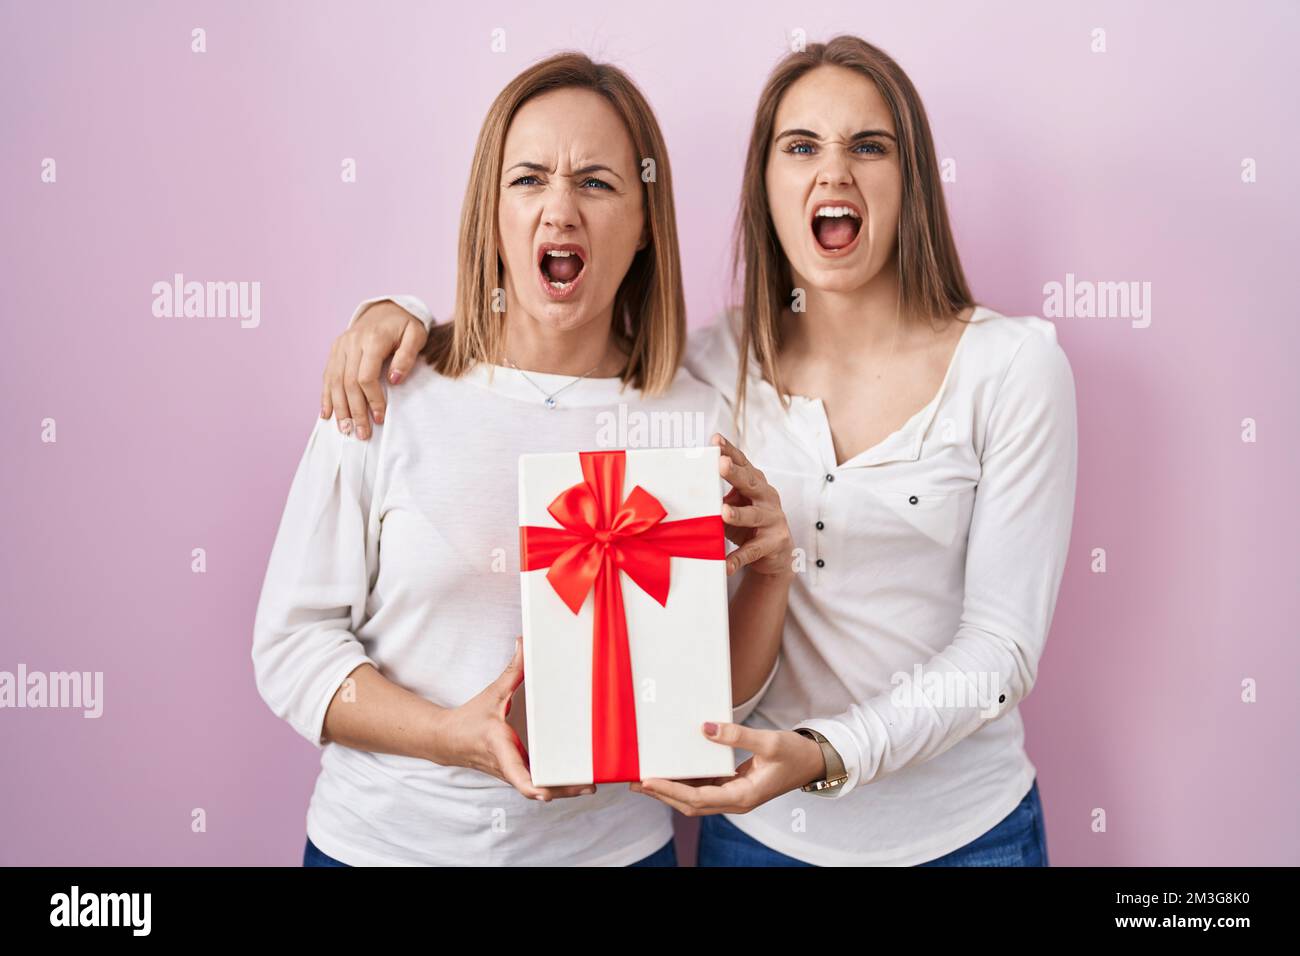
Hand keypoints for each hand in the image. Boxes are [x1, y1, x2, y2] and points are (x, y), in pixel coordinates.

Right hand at [320, 301, 428, 439]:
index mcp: (373, 339)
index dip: (372, 399)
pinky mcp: (335, 350)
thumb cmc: (405, 325)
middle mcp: (352, 342)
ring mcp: (341, 346)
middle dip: (355, 411)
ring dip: (339, 408)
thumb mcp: (416, 336)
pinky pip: (327, 375)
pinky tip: (326, 414)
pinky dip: (326, 396)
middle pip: (348, 383)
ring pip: (335, 381)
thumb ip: (407, 357)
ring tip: (345, 430)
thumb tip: (394, 381)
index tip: (379, 418)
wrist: (387, 308)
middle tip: (361, 434)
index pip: (366, 376)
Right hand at [438, 637, 595, 801]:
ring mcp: (510, 774)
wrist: (447, 742)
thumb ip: (512, 671)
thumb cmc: (470, 719)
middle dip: (560, 789)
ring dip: (562, 791)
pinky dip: (555, 786)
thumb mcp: (492, 693)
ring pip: (538, 790)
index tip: (544, 793)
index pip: (513, 771)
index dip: (529, 785)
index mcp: (498, 744)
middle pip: (534, 786)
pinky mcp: (514, 775)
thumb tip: (524, 643)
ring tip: (589, 787)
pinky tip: (576, 783)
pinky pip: (536, 785)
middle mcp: (505, 765)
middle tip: (588, 787)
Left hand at [629, 721, 825, 814]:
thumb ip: (737, 735)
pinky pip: (704, 789)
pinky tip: (673, 771)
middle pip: (691, 804)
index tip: (648, 780)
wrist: (813, 762)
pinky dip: (686, 783)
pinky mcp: (734, 788)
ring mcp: (734, 797)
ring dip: (671, 790)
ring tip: (646, 777)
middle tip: (636, 781)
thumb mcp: (770, 741)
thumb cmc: (795, 754)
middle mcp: (736, 802)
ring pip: (695, 799)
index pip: (699, 798)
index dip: (671, 790)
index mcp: (744, 796)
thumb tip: (706, 728)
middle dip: (662, 794)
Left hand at [713, 434, 794, 576]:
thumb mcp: (735, 504)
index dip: (730, 451)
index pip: (743, 463)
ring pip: (753, 515)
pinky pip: (752, 551)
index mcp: (756, 483)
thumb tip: (686, 489)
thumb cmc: (749, 522)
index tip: (715, 440)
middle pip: (750, 483)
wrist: (777, 553)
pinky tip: (725, 564)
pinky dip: (737, 558)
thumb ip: (718, 496)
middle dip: (735, 473)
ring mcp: (773, 520)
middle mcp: (767, 497)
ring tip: (723, 513)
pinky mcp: (774, 543)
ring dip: (738, 514)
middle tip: (721, 464)